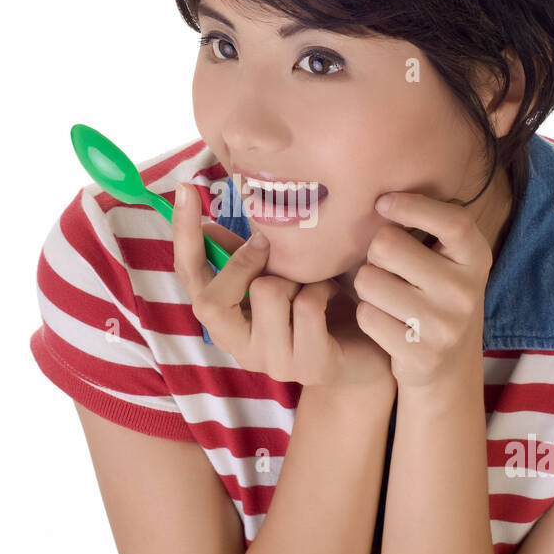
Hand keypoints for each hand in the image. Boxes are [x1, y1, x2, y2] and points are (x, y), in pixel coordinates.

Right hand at [171, 184, 395, 389]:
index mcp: (228, 321)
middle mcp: (241, 348)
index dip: (184, 234)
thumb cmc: (320, 306)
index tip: (184, 188)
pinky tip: (332, 296)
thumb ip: (242, 256)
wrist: (370, 352)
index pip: (190, 278)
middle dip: (243, 263)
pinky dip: (323, 290)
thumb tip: (207, 224)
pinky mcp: (311, 365)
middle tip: (271, 247)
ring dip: (295, 276)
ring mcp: (275, 362)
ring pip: (266, 293)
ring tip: (312, 282)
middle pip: (210, 303)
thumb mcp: (278, 273)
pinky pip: (307, 306)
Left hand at [353, 192, 492, 390]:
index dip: (412, 206)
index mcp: (476, 259)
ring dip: (367, 285)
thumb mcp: (449, 260)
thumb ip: (428, 228)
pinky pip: (366, 315)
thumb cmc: (438, 296)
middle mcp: (466, 291)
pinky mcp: (419, 354)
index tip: (383, 203)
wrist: (450, 367)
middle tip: (386, 265)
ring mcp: (444, 325)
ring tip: (386, 294)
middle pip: (387, 245)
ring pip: (369, 280)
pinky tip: (385, 320)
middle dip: (375, 252)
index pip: (453, 222)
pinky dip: (367, 314)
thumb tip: (381, 198)